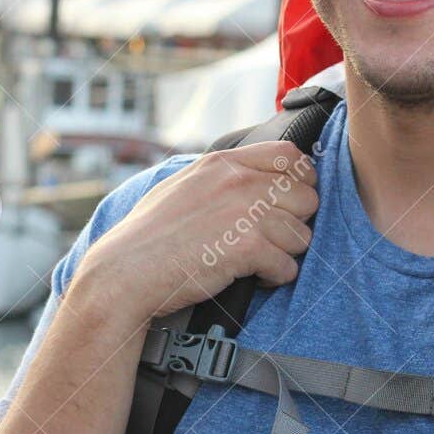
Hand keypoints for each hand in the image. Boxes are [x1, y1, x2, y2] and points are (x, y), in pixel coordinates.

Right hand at [73, 140, 319, 329]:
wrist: (127, 270)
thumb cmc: (149, 234)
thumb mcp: (183, 185)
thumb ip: (220, 175)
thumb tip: (252, 176)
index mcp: (223, 163)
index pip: (290, 156)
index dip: (300, 181)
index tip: (288, 203)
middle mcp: (239, 181)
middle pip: (306, 197)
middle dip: (294, 222)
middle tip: (271, 239)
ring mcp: (246, 213)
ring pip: (301, 235)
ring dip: (285, 253)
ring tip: (258, 261)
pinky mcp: (248, 248)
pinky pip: (288, 266)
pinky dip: (274, 277)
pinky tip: (252, 277)